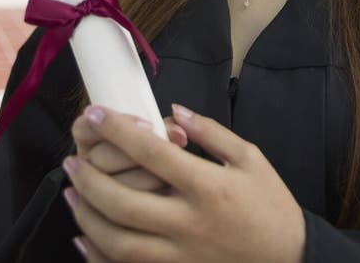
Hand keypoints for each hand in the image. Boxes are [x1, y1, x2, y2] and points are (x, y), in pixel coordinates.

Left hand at [63, 104, 305, 262]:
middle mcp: (187, 222)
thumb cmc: (269, 204)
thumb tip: (174, 111)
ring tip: (71, 191)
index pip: (151, 154)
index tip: (96, 113)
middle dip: (89, 178)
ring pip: (116, 240)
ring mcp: (178, 255)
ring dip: (86, 216)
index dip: (118, 131)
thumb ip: (211, 131)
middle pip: (123, 201)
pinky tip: (82, 237)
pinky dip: (97, 255)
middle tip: (71, 159)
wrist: (287, 259)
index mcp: (207, 186)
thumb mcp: (249, 158)